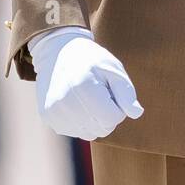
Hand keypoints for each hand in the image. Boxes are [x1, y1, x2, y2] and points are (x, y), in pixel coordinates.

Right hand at [28, 27, 143, 140]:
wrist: (58, 51)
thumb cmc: (91, 60)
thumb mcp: (113, 68)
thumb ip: (126, 92)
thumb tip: (136, 113)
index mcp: (84, 87)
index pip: (112, 118)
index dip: (118, 107)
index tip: (112, 91)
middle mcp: (65, 102)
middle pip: (102, 129)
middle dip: (107, 114)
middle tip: (100, 93)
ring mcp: (54, 111)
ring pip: (88, 134)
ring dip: (94, 119)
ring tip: (88, 97)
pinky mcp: (48, 117)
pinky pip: (75, 131)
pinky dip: (80, 121)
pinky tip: (77, 102)